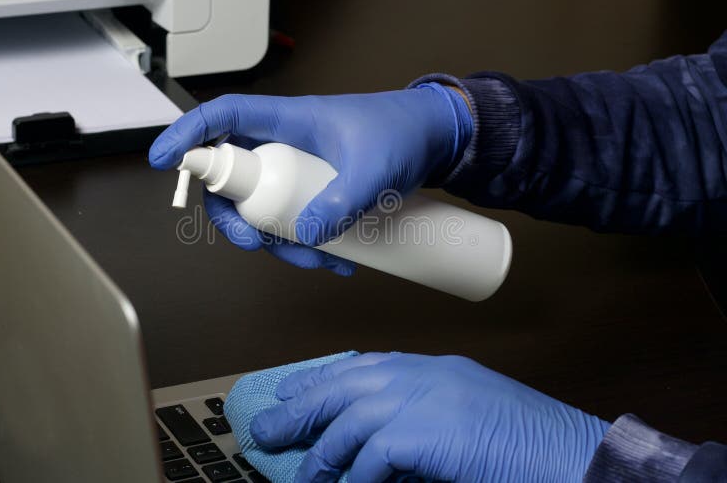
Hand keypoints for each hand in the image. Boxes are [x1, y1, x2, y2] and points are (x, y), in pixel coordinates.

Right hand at [148, 85, 470, 274]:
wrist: (437, 139)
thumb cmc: (404, 132)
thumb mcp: (374, 166)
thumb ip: (343, 199)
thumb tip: (308, 236)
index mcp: (288, 120)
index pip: (223, 116)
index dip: (188, 134)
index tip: (164, 160)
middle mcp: (285, 144)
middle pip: (233, 177)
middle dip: (234, 217)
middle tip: (253, 243)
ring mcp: (300, 170)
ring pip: (264, 207)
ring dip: (278, 242)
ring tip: (321, 262)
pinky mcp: (317, 191)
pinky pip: (294, 220)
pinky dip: (305, 244)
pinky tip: (337, 261)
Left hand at [250, 352, 609, 482]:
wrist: (573, 454)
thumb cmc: (527, 445)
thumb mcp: (468, 422)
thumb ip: (423, 422)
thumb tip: (377, 448)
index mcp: (434, 370)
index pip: (364, 367)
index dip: (322, 380)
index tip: (292, 393)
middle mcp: (425, 375)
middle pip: (345, 384)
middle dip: (301, 407)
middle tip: (266, 429)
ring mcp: (426, 398)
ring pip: (349, 419)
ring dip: (321, 452)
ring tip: (301, 475)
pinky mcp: (427, 431)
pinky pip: (373, 456)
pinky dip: (357, 476)